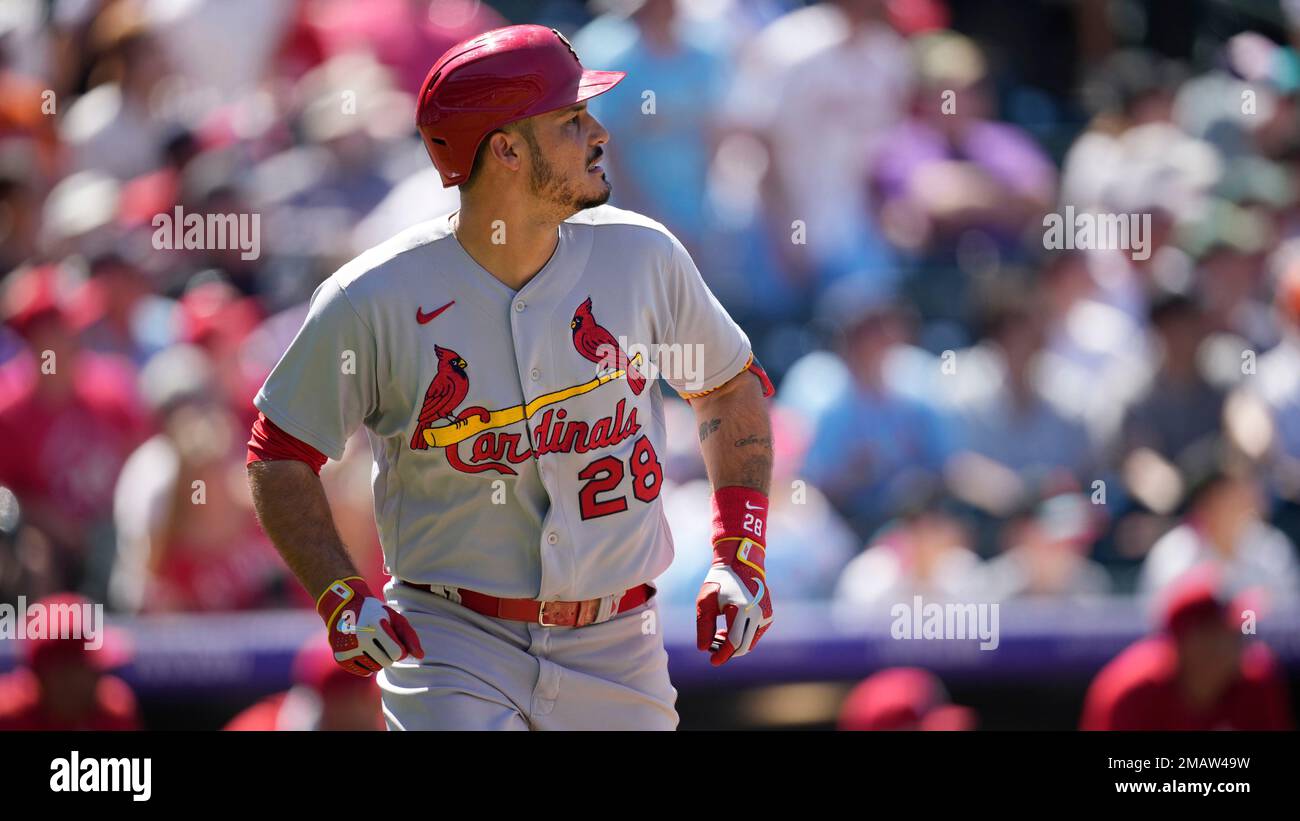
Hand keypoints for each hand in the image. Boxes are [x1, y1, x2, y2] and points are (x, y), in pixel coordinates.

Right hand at [316, 577, 423, 676]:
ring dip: (379, 658)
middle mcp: (359, 638)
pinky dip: (368, 663)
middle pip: (387, 662)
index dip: (400, 648)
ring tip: (371, 642)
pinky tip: (363, 649)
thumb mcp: (394, 618)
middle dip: (389, 653)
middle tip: (381, 639)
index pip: (398, 654)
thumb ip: (410, 636)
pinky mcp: (341, 658)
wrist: (341, 607)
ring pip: (376, 668)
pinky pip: (364, 672)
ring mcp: (348, 649)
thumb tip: (421, 656)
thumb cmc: (374, 613)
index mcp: (375, 626)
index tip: (394, 638)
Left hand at [695, 487, 772, 665]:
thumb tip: (704, 649)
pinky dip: (743, 637)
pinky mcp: (768, 615)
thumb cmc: (720, 581)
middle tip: (712, 648)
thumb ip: (704, 626)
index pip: (733, 642)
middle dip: (727, 652)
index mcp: (742, 609)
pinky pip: (755, 634)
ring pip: (750, 642)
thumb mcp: (705, 602)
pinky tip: (730, 630)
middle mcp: (758, 613)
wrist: (742, 562)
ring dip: (735, 644)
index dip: (722, 655)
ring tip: (719, 635)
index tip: (712, 662)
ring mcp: (766, 615)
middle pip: (743, 646)